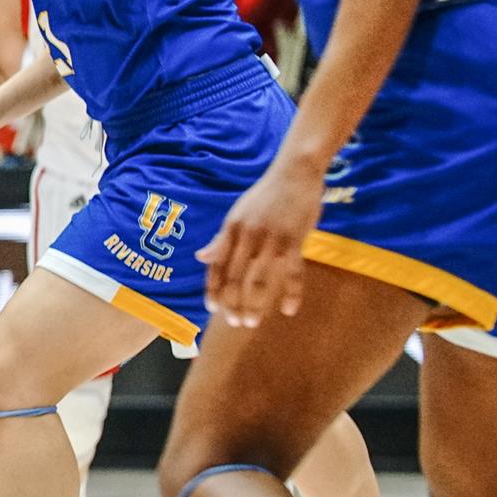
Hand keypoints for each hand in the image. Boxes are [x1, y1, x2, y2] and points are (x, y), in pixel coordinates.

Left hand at [199, 158, 324, 326]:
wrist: (294, 173)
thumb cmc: (265, 195)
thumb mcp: (237, 215)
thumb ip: (222, 240)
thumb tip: (201, 258)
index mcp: (232, 230)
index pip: (216, 265)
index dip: (213, 289)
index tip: (212, 309)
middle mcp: (248, 236)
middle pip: (234, 277)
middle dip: (232, 303)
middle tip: (233, 322)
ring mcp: (272, 240)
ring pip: (259, 279)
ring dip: (254, 304)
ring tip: (251, 322)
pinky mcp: (295, 241)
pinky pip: (293, 273)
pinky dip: (291, 293)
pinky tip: (288, 310)